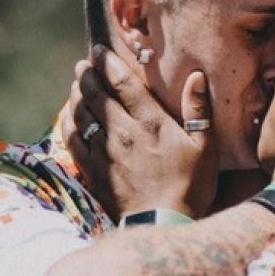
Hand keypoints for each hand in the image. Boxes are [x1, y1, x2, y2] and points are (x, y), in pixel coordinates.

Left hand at [65, 45, 216, 220]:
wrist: (163, 224)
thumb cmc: (190, 186)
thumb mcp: (205, 148)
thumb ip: (199, 110)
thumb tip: (196, 76)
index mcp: (150, 122)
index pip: (122, 82)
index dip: (107, 63)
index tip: (98, 51)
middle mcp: (122, 131)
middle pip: (96, 94)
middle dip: (87, 75)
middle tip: (84, 65)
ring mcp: (104, 151)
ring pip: (81, 114)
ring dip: (77, 96)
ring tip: (77, 85)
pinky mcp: (93, 170)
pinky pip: (73, 140)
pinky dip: (69, 123)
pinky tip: (70, 117)